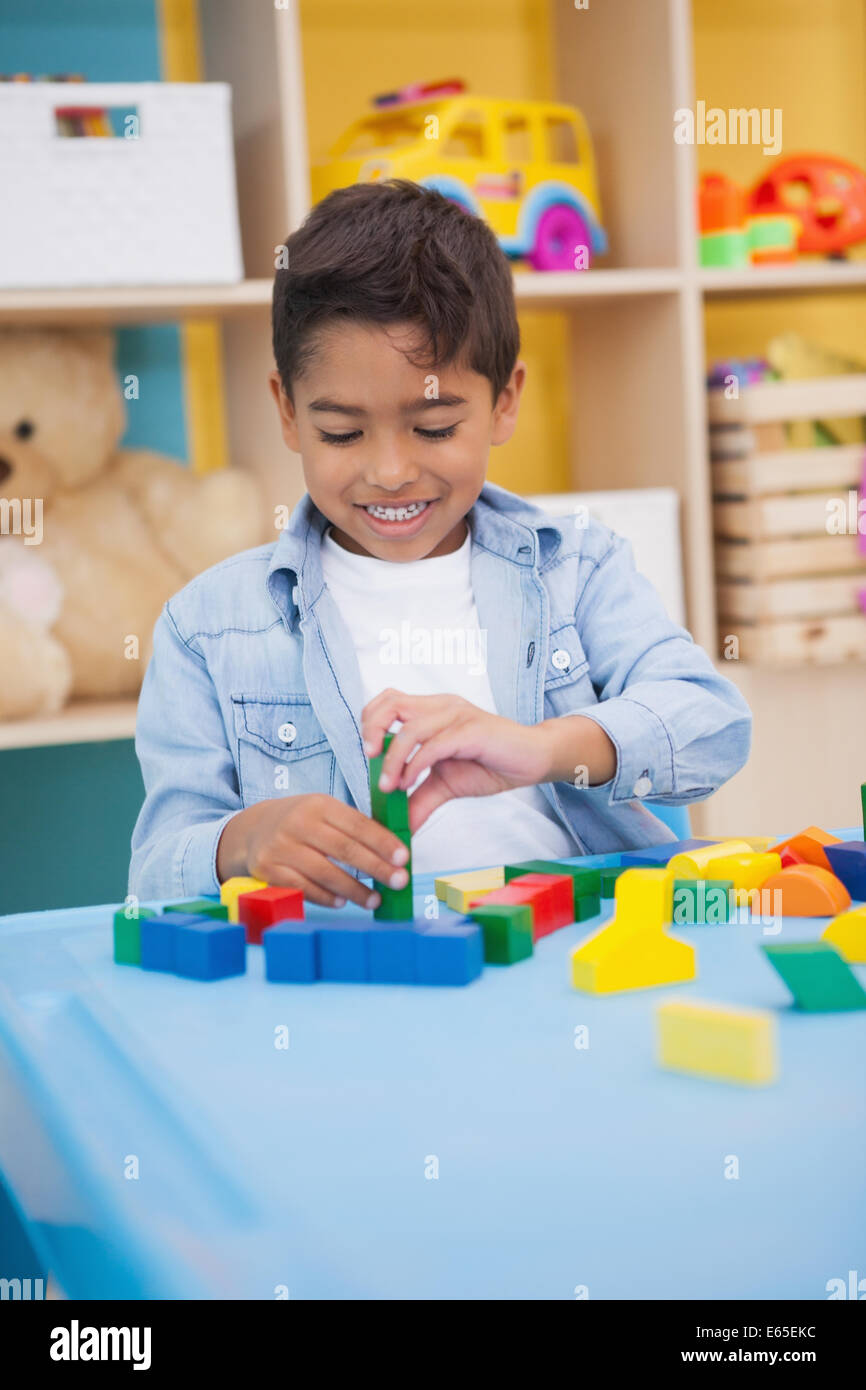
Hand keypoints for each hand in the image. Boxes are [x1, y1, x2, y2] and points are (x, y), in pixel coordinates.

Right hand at [216, 794, 409, 909]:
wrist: (253, 831)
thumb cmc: (301, 824)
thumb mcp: (323, 813)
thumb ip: (354, 827)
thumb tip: (394, 851)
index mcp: (318, 805)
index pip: (357, 824)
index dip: (382, 842)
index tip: (403, 858)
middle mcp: (298, 823)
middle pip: (344, 849)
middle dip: (376, 867)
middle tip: (399, 881)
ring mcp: (281, 847)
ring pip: (325, 872)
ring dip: (354, 890)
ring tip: (375, 899)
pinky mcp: (268, 870)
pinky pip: (304, 888)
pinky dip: (326, 897)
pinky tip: (343, 902)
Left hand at [362, 690, 552, 831]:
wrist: (533, 760)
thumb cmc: (491, 764)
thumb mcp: (445, 786)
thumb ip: (419, 800)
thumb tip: (398, 826)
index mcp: (432, 711)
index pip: (388, 701)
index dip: (371, 722)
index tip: (369, 754)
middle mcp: (441, 706)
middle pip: (391, 702)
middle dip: (371, 728)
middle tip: (370, 758)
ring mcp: (456, 716)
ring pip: (409, 728)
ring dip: (393, 759)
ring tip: (389, 786)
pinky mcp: (470, 731)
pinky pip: (433, 745)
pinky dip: (415, 765)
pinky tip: (410, 783)